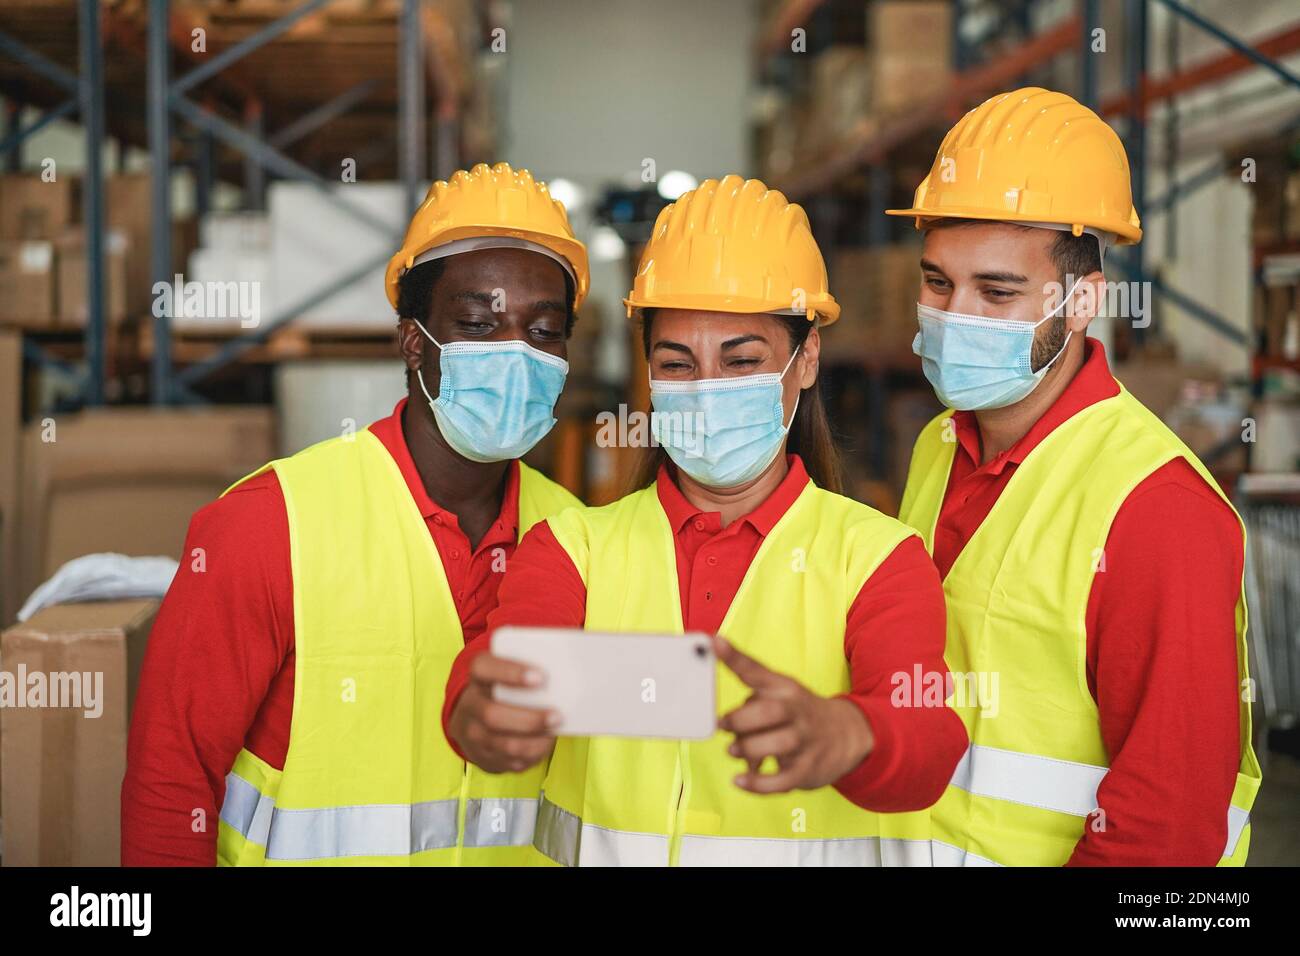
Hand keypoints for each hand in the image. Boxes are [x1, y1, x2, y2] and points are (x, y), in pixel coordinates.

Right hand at [447, 651, 559, 773]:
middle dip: (529, 719)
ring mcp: (474, 735)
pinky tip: (545, 743)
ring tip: (555, 731)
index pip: (483, 669)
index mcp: (478, 678)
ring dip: (534, 741)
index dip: (511, 673)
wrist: (476, 721)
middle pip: (493, 715)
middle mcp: (470, 706)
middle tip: (558, 716)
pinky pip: (512, 761)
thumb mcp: (508, 676)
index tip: (542, 677)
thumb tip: (566, 673)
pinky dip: (533, 753)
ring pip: (504, 744)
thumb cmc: (504, 692)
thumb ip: (530, 672)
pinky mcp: (484, 758)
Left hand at [714, 634, 873, 793]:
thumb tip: (723, 727)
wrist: (847, 734)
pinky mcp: (807, 770)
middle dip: (741, 719)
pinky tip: (741, 780)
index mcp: (784, 688)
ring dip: (749, 749)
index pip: (756, 670)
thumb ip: (749, 702)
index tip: (714, 642)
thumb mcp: (781, 695)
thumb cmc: (799, 714)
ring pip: (776, 745)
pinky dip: (757, 784)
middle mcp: (796, 711)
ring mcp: (804, 741)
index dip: (734, 657)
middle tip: (722, 725)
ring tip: (734, 750)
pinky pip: (781, 780)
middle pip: (769, 711)